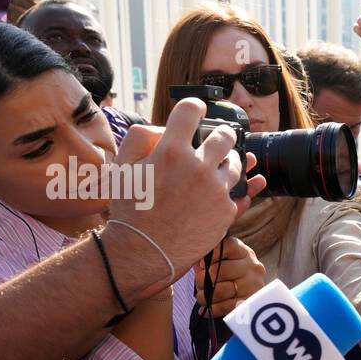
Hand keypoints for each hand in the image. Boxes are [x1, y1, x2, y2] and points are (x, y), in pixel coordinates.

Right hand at [106, 100, 266, 297]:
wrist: (143, 253)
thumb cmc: (129, 211)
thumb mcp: (122, 168)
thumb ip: (141, 139)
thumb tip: (165, 128)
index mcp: (171, 151)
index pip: (192, 110)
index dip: (195, 106)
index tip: (198, 110)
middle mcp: (199, 167)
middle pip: (225, 136)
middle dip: (222, 134)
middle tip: (218, 139)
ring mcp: (216, 190)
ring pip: (236, 165)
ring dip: (227, 163)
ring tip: (215, 170)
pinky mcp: (226, 212)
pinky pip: (238, 194)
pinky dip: (231, 191)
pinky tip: (220, 193)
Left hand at [193, 235, 265, 317]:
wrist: (246, 293)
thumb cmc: (227, 273)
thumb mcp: (220, 260)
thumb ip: (207, 257)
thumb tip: (198, 262)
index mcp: (243, 252)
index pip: (228, 246)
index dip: (211, 254)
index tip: (200, 264)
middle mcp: (253, 267)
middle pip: (220, 271)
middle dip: (202, 280)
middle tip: (198, 284)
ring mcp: (254, 285)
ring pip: (221, 291)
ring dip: (205, 296)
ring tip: (201, 297)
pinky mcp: (250, 302)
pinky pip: (226, 307)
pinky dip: (212, 309)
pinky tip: (205, 308)